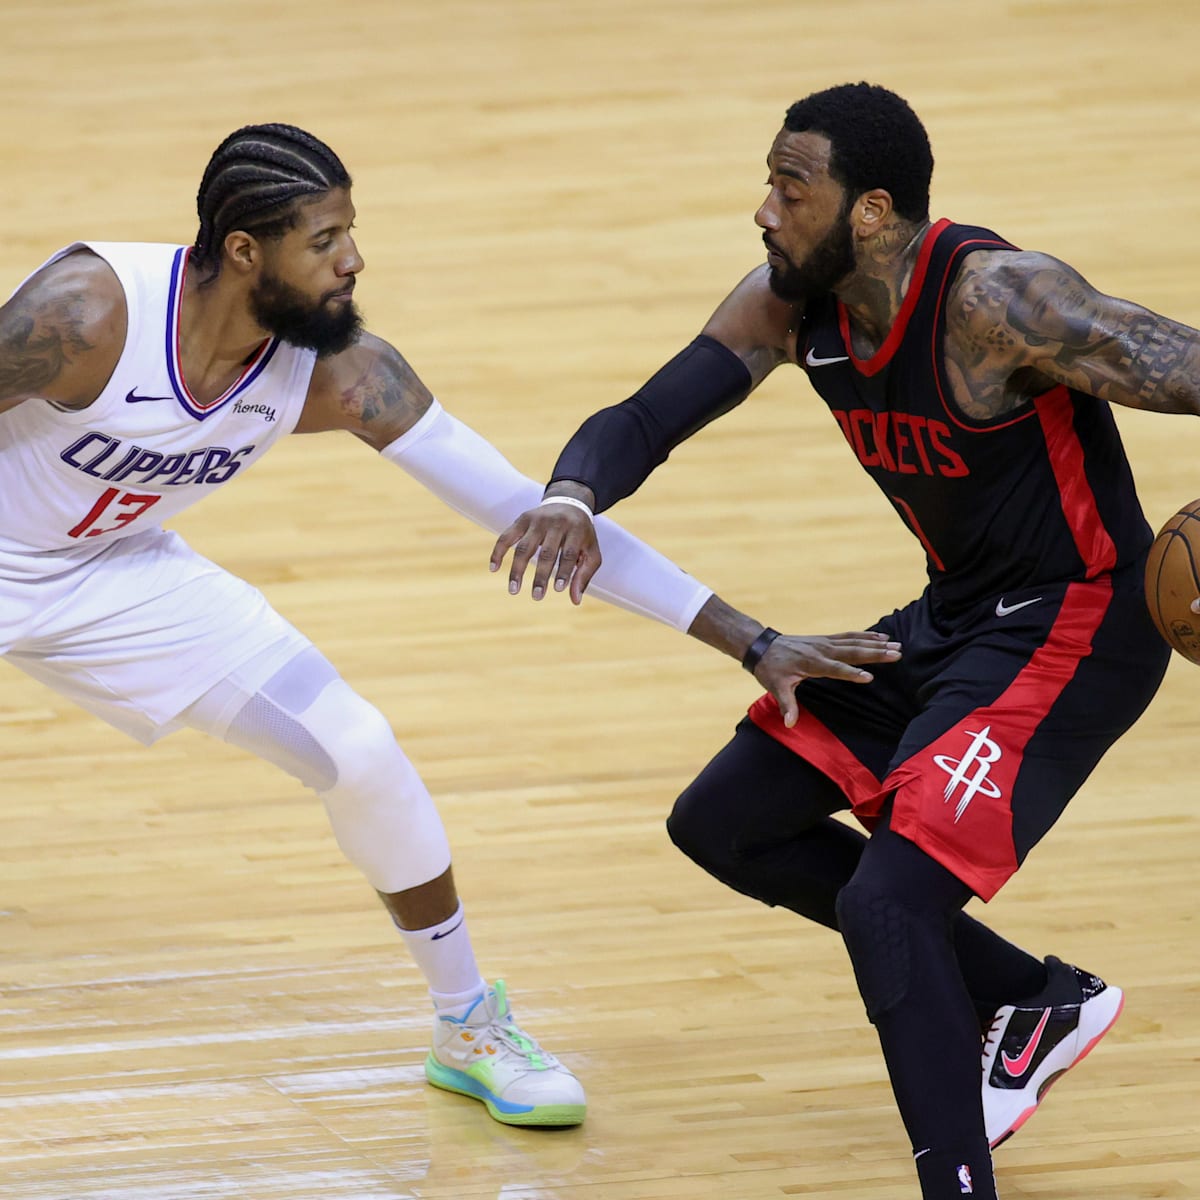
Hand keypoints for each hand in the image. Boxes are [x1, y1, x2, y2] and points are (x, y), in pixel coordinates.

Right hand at [489, 501, 600, 602]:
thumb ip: (584, 575)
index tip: (558, 589)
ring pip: (524, 547)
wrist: (569, 503)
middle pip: (546, 553)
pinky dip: (498, 551)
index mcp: (576, 530)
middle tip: (537, 597)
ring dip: (517, 570)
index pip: (569, 553)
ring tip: (513, 590)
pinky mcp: (522, 519)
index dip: (564, 571)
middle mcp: (556, 523)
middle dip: (541, 576)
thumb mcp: (591, 551)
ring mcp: (537, 520)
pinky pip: (506, 536)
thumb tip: (575, 600)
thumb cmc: (581, 534)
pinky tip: (494, 568)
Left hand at [753, 631, 900, 726]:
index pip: (835, 669)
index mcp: (812, 663)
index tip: (869, 677)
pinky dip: (866, 636)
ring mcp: (825, 642)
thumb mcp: (776, 688)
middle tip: (897, 654)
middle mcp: (822, 650)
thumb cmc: (770, 669)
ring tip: (896, 645)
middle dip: (875, 654)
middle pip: (852, 652)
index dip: (851, 674)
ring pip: (855, 642)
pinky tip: (881, 637)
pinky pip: (850, 636)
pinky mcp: (826, 639)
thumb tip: (790, 724)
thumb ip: (787, 705)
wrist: (762, 646)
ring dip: (876, 643)